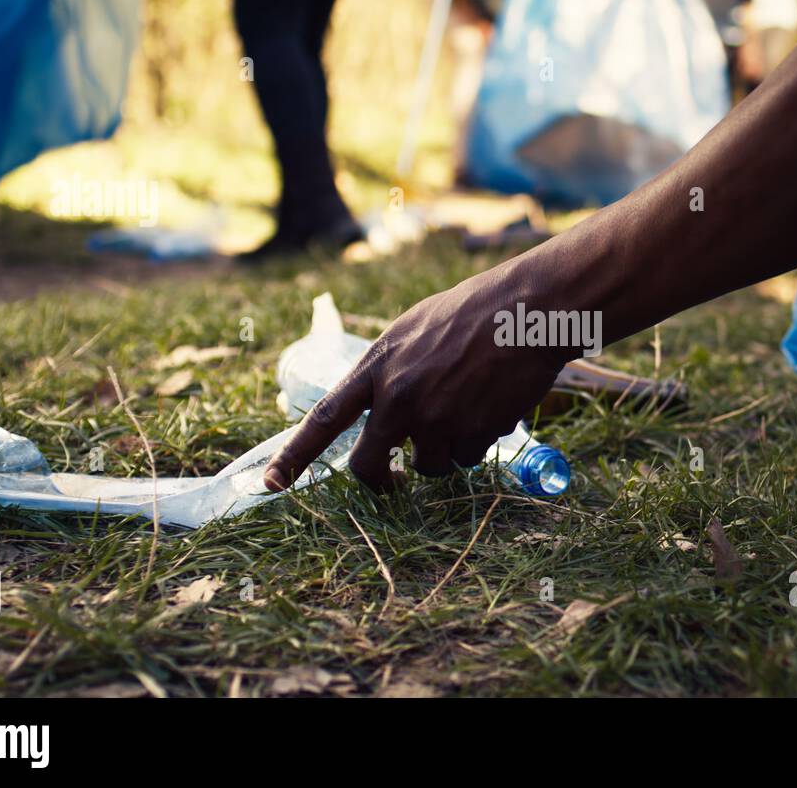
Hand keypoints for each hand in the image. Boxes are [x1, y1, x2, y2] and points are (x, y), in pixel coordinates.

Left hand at [263, 268, 567, 491]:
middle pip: (368, 465)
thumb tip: (378, 405)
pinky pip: (467, 458)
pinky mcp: (472, 433)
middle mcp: (399, 398)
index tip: (269, 485)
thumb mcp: (412, 329)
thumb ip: (389, 369)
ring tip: (467, 409)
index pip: (323, 419)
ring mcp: (436, 419)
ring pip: (429, 466)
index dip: (293, 457)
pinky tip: (491, 405)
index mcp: (377, 367)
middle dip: (380, 480)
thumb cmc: (473, 311)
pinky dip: (477, 442)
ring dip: (445, 451)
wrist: (526, 311)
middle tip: (394, 480)